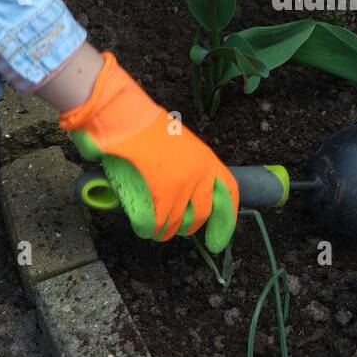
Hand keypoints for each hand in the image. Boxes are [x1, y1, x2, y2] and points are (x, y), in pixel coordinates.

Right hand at [58, 52, 238, 251]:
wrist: (127, 117)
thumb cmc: (145, 126)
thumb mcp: (178, 144)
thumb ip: (187, 167)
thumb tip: (185, 195)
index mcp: (207, 160)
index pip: (229, 193)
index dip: (227, 219)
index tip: (218, 239)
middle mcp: (200, 174)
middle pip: (201, 215)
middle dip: (188, 228)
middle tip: (175, 229)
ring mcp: (182, 186)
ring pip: (176, 224)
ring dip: (164, 230)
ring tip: (153, 228)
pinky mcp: (161, 194)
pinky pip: (155, 224)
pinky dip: (147, 229)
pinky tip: (141, 227)